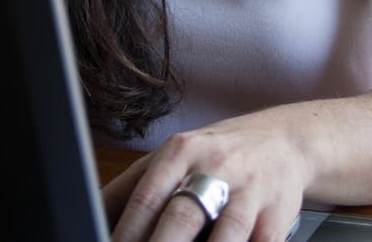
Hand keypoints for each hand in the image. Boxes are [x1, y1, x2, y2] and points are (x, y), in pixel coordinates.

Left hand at [104, 110, 308, 240]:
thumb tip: (88, 217)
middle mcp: (215, 167)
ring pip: (226, 236)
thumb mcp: (172, 158)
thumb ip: (129, 189)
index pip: (147, 197)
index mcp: (180, 152)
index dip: (126, 233)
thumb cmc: (215, 155)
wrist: (283, 141)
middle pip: (182, 217)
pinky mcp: (277, 216)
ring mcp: (249, 192)